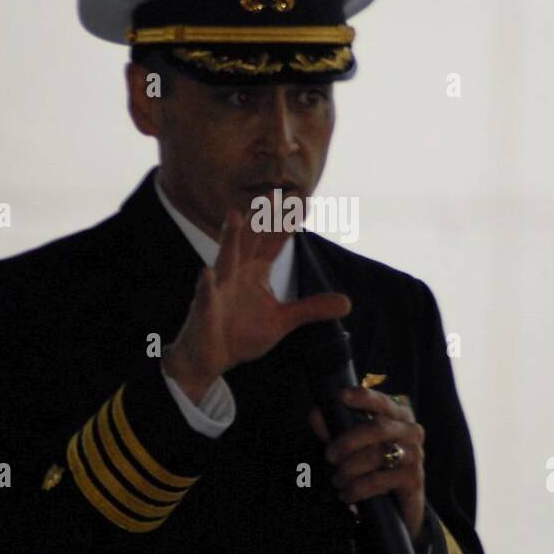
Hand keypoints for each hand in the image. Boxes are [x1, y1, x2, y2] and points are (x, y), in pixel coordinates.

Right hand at [163, 207, 350, 401]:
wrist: (213, 359)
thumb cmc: (242, 334)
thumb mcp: (283, 320)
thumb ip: (311, 308)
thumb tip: (348, 302)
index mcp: (256, 271)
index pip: (274, 242)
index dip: (288, 224)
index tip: (303, 201)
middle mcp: (237, 273)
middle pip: (250, 241)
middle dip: (261, 219)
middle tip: (273, 194)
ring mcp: (219, 289)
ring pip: (225, 259)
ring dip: (230, 238)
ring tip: (235, 215)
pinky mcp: (205, 309)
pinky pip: (205, 295)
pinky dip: (206, 285)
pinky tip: (207, 273)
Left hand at [309, 387, 426, 546]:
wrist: (400, 505)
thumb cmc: (375, 466)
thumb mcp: (354, 446)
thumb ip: (336, 429)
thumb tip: (316, 414)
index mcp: (399, 415)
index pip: (382, 401)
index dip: (363, 397)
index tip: (341, 397)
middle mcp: (411, 431)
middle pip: (377, 428)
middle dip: (347, 442)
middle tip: (329, 456)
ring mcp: (415, 454)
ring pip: (376, 455)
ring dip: (349, 468)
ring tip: (337, 480)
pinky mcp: (414, 479)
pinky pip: (379, 480)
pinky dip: (358, 488)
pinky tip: (347, 495)